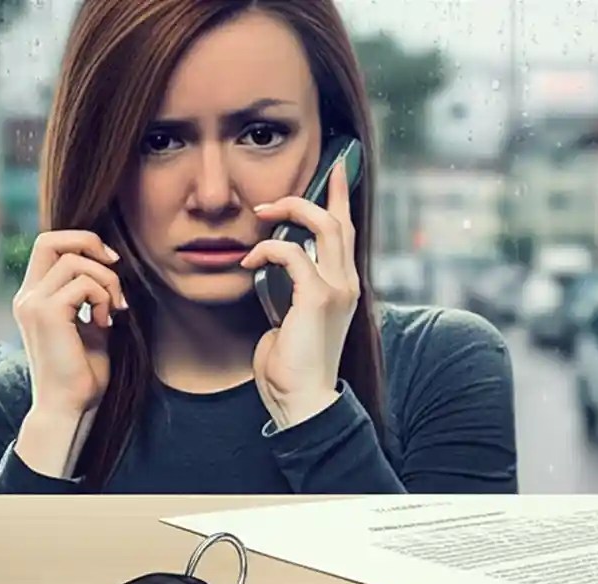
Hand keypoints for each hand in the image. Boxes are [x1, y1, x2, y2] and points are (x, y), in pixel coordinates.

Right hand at [11, 230, 128, 415]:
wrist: (69, 406)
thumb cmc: (82, 374)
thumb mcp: (92, 328)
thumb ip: (92, 299)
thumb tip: (111, 273)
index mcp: (34, 298)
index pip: (48, 246)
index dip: (81, 243)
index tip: (110, 263)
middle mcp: (27, 297)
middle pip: (50, 240)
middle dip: (89, 243)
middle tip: (115, 265)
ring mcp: (33, 304)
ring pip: (75, 261)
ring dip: (106, 281)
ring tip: (113, 310)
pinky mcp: (46, 314)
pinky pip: (83, 284)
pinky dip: (102, 297)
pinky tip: (105, 321)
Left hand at [239, 162, 358, 429]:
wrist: (302, 401)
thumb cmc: (292, 366)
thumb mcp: (290, 317)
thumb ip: (288, 290)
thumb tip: (268, 270)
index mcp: (343, 286)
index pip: (346, 231)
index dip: (340, 197)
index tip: (334, 169)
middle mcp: (347, 283)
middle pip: (339, 220)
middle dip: (315, 193)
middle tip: (280, 192)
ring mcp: (337, 289)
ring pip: (323, 226)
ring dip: (290, 211)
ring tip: (262, 213)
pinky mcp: (319, 298)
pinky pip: (292, 254)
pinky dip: (268, 249)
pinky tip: (250, 259)